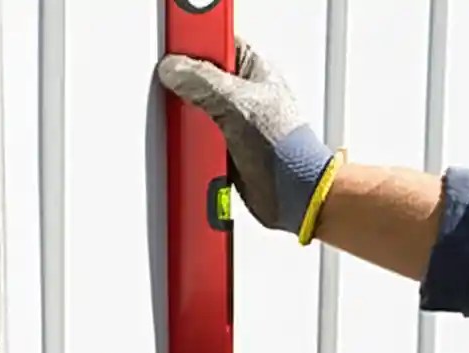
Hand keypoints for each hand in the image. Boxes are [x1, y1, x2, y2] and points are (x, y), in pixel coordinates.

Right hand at [156, 37, 334, 238]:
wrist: (294, 195)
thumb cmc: (288, 149)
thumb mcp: (239, 105)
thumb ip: (203, 83)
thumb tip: (174, 70)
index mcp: (252, 68)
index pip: (215, 42)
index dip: (193, 48)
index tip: (176, 61)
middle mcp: (242, 92)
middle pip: (197, 79)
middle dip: (186, 93)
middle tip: (187, 105)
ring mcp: (231, 120)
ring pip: (192, 112)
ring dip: (189, 126)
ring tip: (198, 136)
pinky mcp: (223, 147)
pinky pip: (195, 140)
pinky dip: (192, 147)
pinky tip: (199, 152)